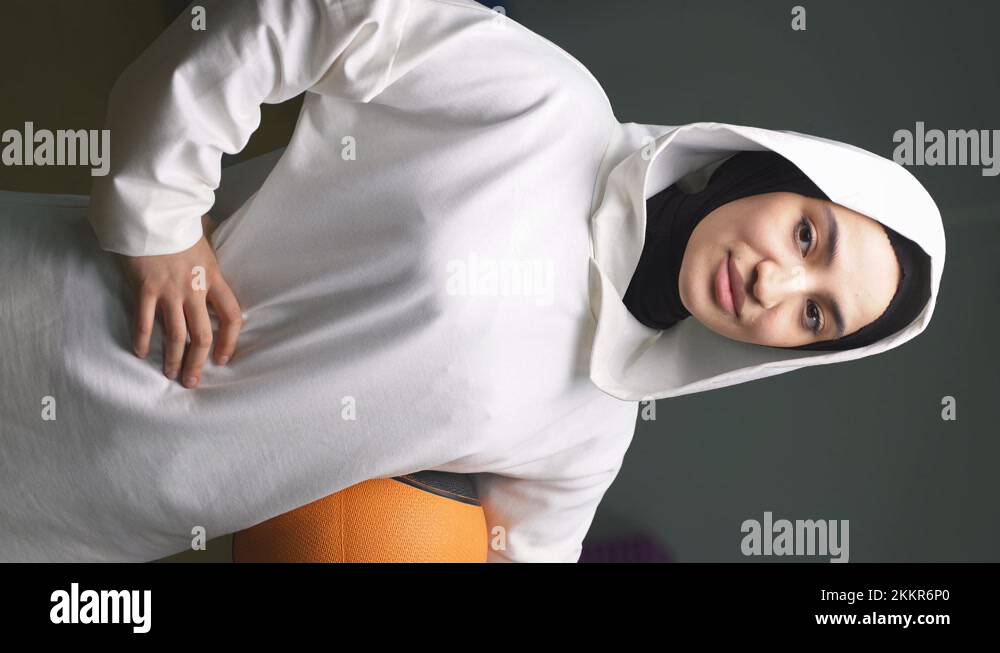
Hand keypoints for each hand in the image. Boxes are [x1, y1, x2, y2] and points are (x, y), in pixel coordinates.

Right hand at [118, 214, 241, 387]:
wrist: (152, 209)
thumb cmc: (179, 220)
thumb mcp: (205, 234)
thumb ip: (211, 246)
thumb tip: (216, 236)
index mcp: (213, 277)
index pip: (232, 316)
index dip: (230, 341)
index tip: (223, 358)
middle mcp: (194, 289)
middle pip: (202, 335)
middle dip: (198, 362)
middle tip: (193, 381)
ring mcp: (169, 291)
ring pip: (175, 335)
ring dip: (173, 359)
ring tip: (170, 374)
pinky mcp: (145, 289)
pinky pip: (144, 322)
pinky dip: (142, 340)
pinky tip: (141, 353)